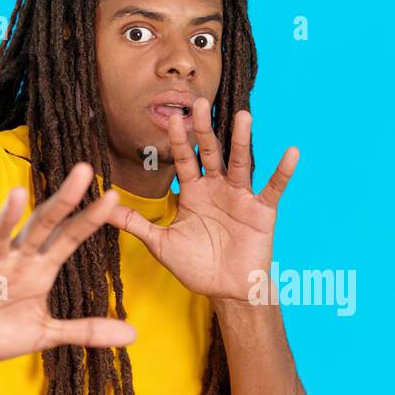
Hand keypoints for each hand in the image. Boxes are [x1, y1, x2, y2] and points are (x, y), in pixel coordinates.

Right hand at [0, 163, 136, 361]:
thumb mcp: (46, 333)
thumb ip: (86, 330)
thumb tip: (133, 335)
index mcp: (39, 269)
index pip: (69, 238)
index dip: (91, 219)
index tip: (115, 196)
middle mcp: (15, 261)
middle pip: (43, 225)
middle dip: (63, 200)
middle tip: (85, 171)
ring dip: (7, 217)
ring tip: (17, 193)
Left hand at [104, 97, 298, 301]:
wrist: (226, 290)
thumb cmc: (195, 266)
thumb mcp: (160, 243)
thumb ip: (135, 223)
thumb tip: (103, 206)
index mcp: (194, 193)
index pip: (183, 160)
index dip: (177, 140)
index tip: (170, 117)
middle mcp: (217, 188)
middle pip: (210, 153)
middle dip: (204, 129)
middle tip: (199, 103)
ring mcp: (241, 197)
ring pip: (241, 162)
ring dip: (241, 140)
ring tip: (242, 115)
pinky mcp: (262, 211)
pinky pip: (274, 187)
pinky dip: (283, 171)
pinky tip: (291, 152)